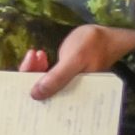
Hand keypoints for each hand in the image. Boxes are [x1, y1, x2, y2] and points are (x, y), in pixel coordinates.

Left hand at [18, 24, 134, 99]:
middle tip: (31, 56)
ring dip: (36, 68)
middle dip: (31, 75)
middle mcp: (69, 93)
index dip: (31, 87)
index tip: (25, 70)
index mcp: (73, 95)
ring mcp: (67, 85)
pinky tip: (40, 54)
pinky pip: (48, 76)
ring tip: (36, 53)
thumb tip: (35, 95)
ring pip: (43, 82)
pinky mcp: (66, 77)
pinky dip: (42, 66)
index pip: (46, 99)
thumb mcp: (75, 59)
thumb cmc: (95, 45)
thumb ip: (57, 77)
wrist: (109, 35)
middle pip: (42, 92)